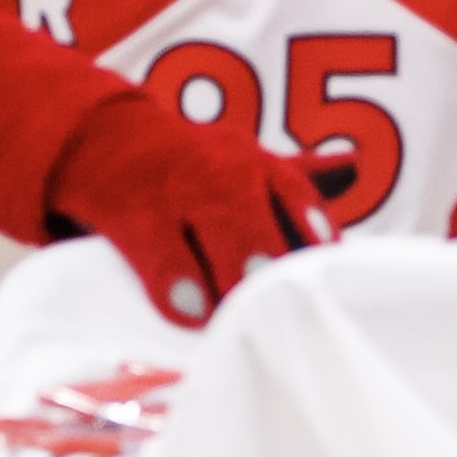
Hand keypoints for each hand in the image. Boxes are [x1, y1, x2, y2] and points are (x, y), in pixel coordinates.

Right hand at [44, 90, 335, 327]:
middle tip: (282, 296)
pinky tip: (189, 313)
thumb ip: (295, 180)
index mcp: (255, 162)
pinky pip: (159, 249)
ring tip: (242, 312)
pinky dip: (176, 281)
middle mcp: (219, 169)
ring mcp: (175, 188)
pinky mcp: (131, 212)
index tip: (327, 269)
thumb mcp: (242, 165)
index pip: (295, 193)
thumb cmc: (189, 170)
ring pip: (210, 227)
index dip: (312, 231)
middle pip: (251, 210)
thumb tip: (354, 164)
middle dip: (267, 253)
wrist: (102, 142)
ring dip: (229, 270)